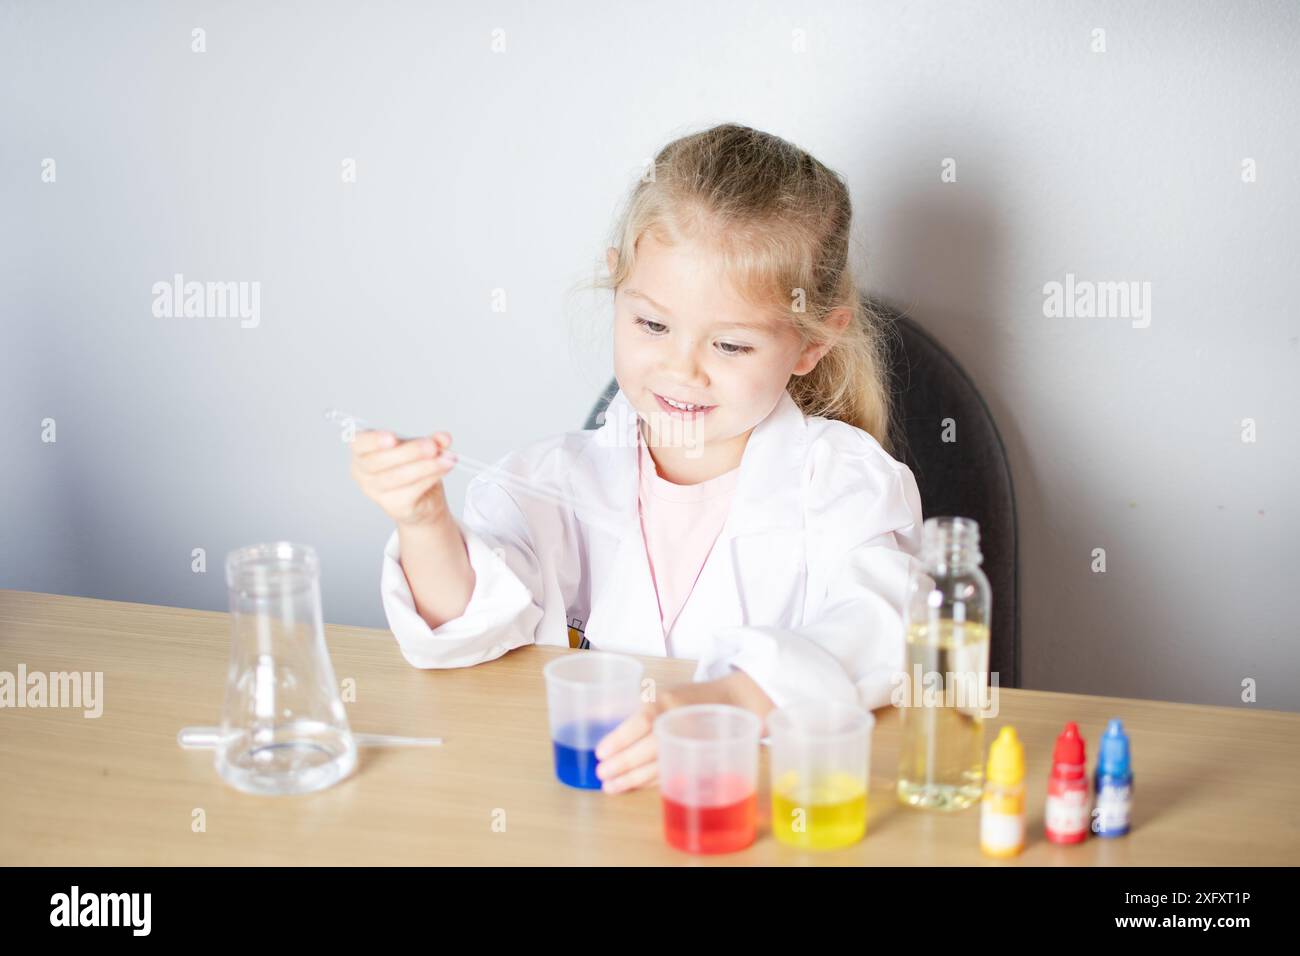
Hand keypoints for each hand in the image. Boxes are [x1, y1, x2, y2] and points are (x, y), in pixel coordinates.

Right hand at [350, 429, 458, 528]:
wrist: (423, 500)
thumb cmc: (413, 468)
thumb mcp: (421, 448)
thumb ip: (432, 441)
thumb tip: (444, 438)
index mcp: (363, 451)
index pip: (359, 443)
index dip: (374, 440)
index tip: (393, 438)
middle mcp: (363, 472)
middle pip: (380, 461)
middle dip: (409, 452)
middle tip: (432, 447)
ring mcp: (375, 492)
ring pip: (398, 476)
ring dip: (426, 466)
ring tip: (446, 459)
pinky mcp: (393, 506)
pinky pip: (411, 490)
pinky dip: (430, 477)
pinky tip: (443, 469)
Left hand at [593, 670, 775, 793]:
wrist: (730, 703)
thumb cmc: (687, 697)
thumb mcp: (663, 693)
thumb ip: (637, 709)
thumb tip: (600, 722)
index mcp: (669, 702)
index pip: (642, 721)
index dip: (620, 738)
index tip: (600, 752)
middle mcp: (680, 724)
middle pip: (649, 748)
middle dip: (622, 764)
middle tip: (602, 774)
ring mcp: (690, 744)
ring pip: (658, 766)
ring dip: (632, 779)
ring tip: (610, 786)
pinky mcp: (696, 760)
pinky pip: (668, 774)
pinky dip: (647, 782)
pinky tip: (631, 785)